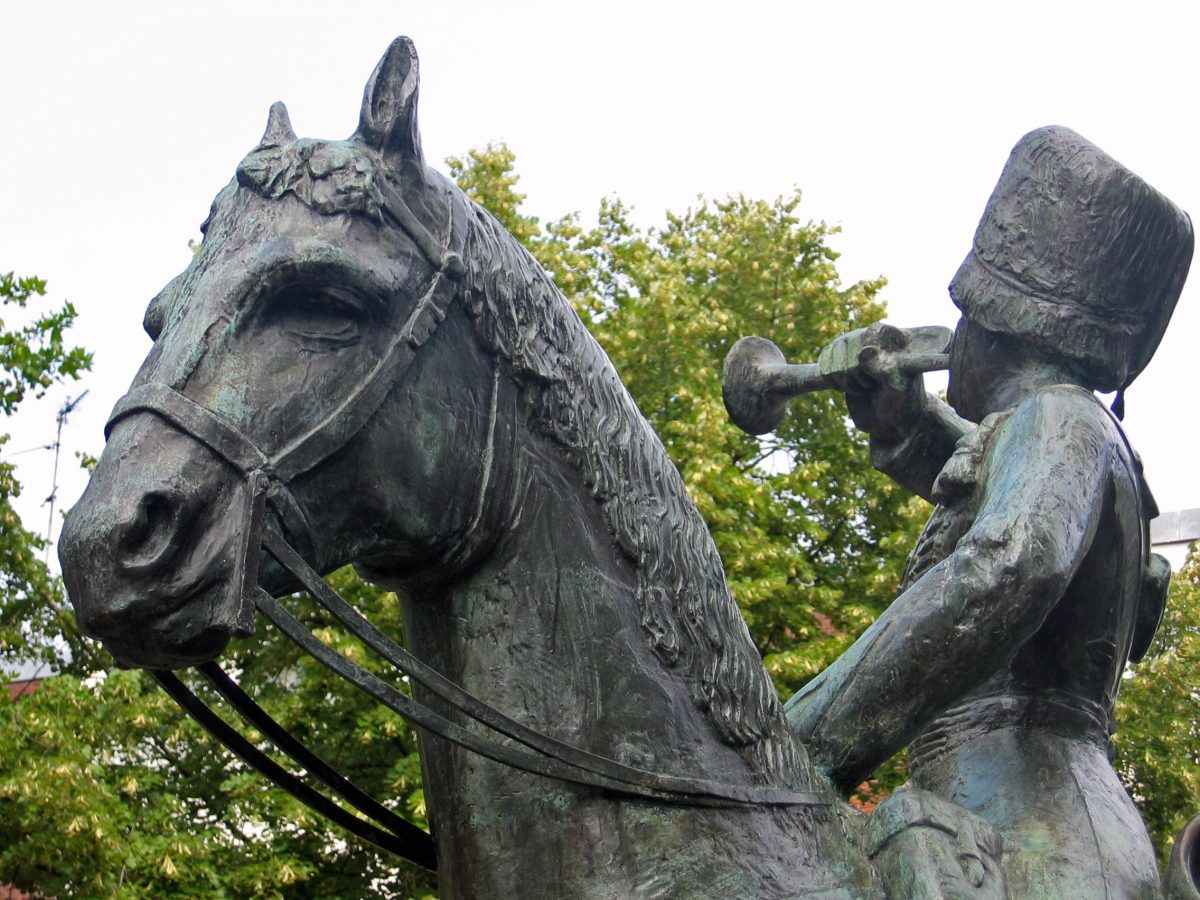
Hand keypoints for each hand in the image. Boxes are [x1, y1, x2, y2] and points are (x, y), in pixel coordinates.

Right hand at [818, 322, 925, 443]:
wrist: (891, 419)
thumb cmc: (902, 402)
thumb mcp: (897, 388)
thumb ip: (883, 369)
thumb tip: (864, 351)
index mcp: (892, 339)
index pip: (871, 334)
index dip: (867, 360)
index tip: (878, 380)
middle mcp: (870, 337)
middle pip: (847, 346)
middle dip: (855, 373)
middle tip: (872, 385)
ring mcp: (852, 346)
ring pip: (833, 356)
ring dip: (845, 379)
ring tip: (863, 387)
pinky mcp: (837, 358)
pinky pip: (824, 365)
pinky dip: (833, 382)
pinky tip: (848, 387)